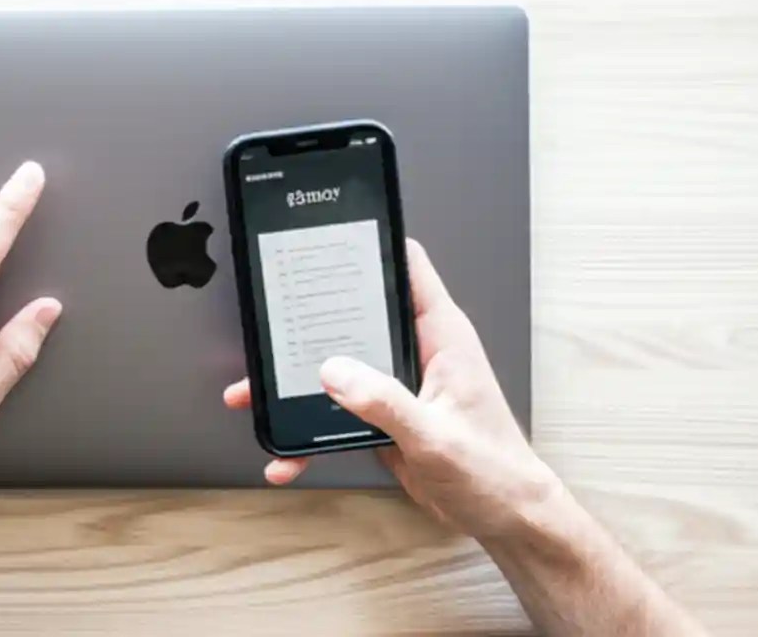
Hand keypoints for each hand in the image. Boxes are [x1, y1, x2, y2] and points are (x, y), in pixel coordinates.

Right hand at [223, 239, 557, 538]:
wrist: (502, 516)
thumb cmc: (493, 470)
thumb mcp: (436, 436)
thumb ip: (386, 402)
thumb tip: (335, 371)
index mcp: (440, 336)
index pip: (406, 267)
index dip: (368, 245)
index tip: (325, 239)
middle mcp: (416, 351)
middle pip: (353, 315)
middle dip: (307, 321)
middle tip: (269, 324)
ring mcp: (396, 382)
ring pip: (336, 365)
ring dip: (295, 382)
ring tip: (255, 394)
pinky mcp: (382, 414)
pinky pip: (335, 412)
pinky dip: (307, 433)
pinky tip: (287, 456)